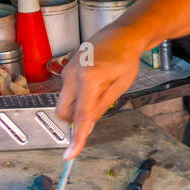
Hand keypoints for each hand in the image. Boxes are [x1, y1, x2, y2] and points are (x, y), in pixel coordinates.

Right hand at [55, 27, 141, 158]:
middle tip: (97, 109)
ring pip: (64, 102)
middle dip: (76, 119)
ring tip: (100, 90)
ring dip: (77, 106)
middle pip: (64, 112)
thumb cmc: (126, 59)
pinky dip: (78, 96)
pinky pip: (67, 91)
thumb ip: (101, 107)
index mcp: (88, 79)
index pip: (80, 117)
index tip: (70, 154)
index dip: (76, 138)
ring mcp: (66, 71)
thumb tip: (87, 127)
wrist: (122, 34)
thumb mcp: (120, 86)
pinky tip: (95, 84)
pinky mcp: (66, 69)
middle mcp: (71, 75)